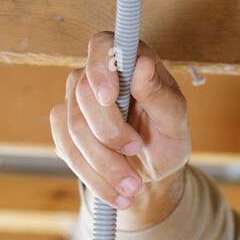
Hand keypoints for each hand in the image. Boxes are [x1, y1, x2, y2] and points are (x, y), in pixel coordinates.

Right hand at [50, 32, 190, 210]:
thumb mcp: (176, 122)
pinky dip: (94, 177)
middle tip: (136, 152)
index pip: (102, 45)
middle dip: (110, 133)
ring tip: (132, 186)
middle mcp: (95, 74)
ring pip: (73, 129)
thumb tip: (143, 65)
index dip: (100, 70)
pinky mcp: (64, 127)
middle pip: (83, 95)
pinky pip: (67, 150)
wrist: (151, 169)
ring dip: (105, 164)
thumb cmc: (167, 137)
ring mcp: (75, 99)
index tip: (108, 97)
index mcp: (127, 60)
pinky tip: (116, 193)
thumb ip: (162, 96)